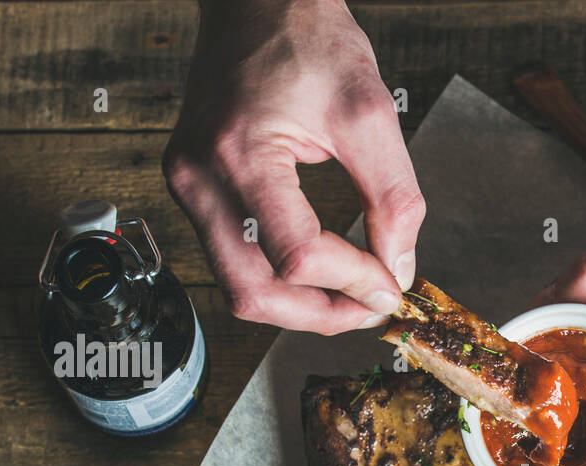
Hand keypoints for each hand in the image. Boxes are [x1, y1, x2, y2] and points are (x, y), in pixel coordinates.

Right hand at [163, 0, 422, 333]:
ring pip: (239, 288)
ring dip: (300, 306)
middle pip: (253, 292)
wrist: (256, 1)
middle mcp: (199, 178)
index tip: (391, 286)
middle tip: (370, 309)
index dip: (351, 283)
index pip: (296, 256)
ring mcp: (188, 187)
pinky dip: (282, 279)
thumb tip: (398, 270)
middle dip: (320, 315)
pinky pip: (234, 260)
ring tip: (351, 296)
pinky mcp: (194, 190)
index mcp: (239, 154)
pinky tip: (322, 272)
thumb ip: (393, 199)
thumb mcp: (369, 114)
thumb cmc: (307, 40)